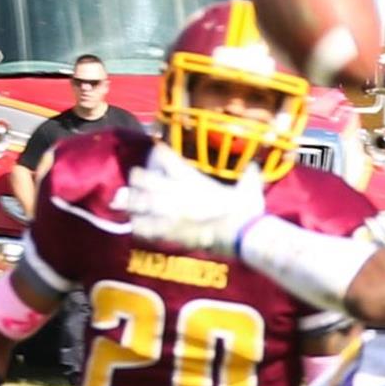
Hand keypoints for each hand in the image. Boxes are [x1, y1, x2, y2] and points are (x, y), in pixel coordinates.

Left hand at [125, 144, 264, 256]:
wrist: (242, 236)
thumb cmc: (246, 211)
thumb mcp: (250, 189)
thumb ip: (250, 176)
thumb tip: (255, 166)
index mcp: (192, 179)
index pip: (166, 157)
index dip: (158, 151)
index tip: (156, 149)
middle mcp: (175, 192)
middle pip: (142, 178)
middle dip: (137, 178)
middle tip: (137, 179)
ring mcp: (168, 212)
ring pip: (137, 202)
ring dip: (132, 202)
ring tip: (129, 203)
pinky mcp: (167, 233)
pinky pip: (143, 228)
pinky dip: (138, 227)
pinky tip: (136, 227)